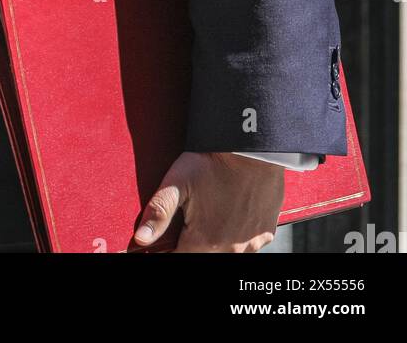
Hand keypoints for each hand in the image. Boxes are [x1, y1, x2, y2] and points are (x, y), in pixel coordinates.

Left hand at [133, 151, 285, 252]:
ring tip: (214, 210)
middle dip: (193, 241)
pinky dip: (239, 232)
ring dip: (217, 238)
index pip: (180, 257)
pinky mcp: (265, 233)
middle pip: (203, 254)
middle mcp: (230, 249)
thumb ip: (159, 212)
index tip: (173, 231)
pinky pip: (248, 242)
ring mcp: (250, 243)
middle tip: (194, 215)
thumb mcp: (178, 181)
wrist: (253, 148)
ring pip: (227, 251)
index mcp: (204, 241)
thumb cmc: (215, 161)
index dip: (171, 246)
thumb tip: (141, 237)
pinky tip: (233, 211)